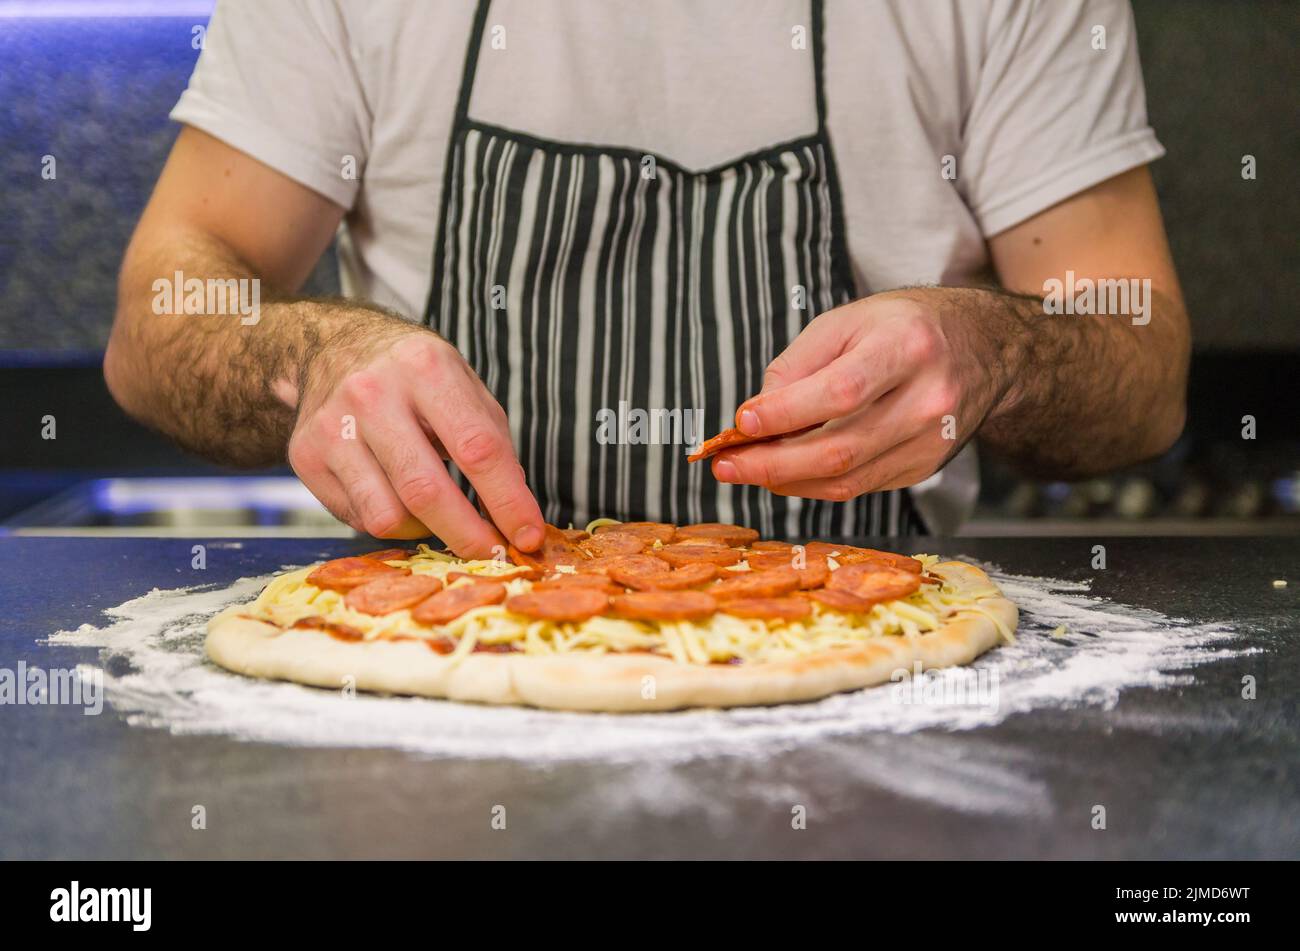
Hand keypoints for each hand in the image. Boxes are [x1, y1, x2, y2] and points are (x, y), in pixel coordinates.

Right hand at [284, 324, 544, 557]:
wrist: (331, 349)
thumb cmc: (413, 377)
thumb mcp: (462, 386)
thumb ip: (491, 442)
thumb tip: (516, 513)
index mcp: (426, 368)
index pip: (477, 448)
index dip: (508, 501)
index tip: (528, 535)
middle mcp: (373, 394)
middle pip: (426, 490)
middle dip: (467, 535)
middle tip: (492, 554)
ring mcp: (333, 426)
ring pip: (386, 515)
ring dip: (424, 530)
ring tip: (438, 513)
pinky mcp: (305, 456)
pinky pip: (359, 517)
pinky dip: (390, 521)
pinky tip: (397, 497)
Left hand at [710, 288, 1019, 500]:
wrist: (983, 348)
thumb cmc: (904, 328)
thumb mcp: (846, 321)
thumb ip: (797, 366)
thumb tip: (754, 416)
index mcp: (907, 348)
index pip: (841, 392)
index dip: (786, 414)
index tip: (741, 423)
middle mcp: (927, 400)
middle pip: (841, 449)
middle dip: (773, 464)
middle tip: (727, 464)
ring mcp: (931, 442)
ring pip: (846, 479)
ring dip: (786, 480)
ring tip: (746, 469)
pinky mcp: (924, 467)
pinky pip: (859, 486)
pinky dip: (814, 483)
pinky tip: (786, 472)